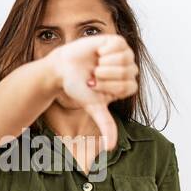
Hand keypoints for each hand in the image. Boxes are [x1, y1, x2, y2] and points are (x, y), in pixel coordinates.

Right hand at [48, 35, 138, 151]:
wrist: (62, 70)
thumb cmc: (76, 88)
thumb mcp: (93, 106)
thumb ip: (106, 124)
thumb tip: (111, 148)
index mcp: (126, 86)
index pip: (128, 87)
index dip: (108, 87)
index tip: (94, 86)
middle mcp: (129, 70)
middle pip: (127, 73)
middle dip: (104, 76)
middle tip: (93, 75)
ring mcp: (124, 54)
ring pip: (123, 59)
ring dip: (103, 63)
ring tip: (94, 64)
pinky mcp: (117, 41)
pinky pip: (118, 46)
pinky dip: (103, 50)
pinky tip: (97, 52)